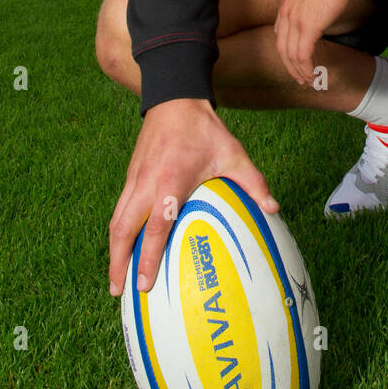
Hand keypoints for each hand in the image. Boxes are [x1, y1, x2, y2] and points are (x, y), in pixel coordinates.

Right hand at [108, 97, 277, 296]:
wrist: (175, 97)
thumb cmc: (205, 129)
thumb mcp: (233, 153)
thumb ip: (253, 182)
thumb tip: (274, 209)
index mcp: (171, 181)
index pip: (155, 227)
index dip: (147, 257)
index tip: (144, 283)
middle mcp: (146, 183)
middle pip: (122, 230)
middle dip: (118, 262)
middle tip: (120, 291)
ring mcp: (134, 179)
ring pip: (115, 221)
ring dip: (113, 250)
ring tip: (116, 279)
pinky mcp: (130, 176)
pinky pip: (119, 209)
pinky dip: (117, 232)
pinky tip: (122, 247)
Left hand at [274, 0, 351, 85]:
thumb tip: (322, 2)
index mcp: (286, 2)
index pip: (280, 32)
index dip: (286, 49)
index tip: (294, 59)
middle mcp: (286, 12)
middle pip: (282, 47)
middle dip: (289, 65)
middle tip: (299, 77)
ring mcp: (295, 20)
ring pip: (291, 54)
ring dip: (299, 71)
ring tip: (307, 81)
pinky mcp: (308, 27)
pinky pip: (303, 55)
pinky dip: (306, 68)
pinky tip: (313, 75)